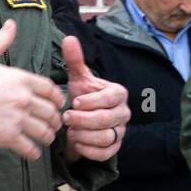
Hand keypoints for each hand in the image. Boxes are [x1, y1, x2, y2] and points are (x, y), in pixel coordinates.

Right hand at [0, 20, 61, 160]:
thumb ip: (1, 41)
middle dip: (55, 120)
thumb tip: (11, 24)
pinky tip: (32, 151)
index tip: (58, 105)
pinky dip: (34, 152)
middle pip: (52, 112)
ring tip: (45, 139)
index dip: (58, 99)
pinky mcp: (8, 137)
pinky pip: (30, 148)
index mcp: (21, 79)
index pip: (51, 90)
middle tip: (54, 125)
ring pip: (45, 131)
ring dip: (48, 137)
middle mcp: (23, 98)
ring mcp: (17, 118)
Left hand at [61, 35, 128, 161]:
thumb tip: (69, 38)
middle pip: (105, 119)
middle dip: (82, 120)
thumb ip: (75, 60)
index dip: (89, 102)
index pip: (108, 99)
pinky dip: (88, 149)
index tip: (74, 102)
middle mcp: (124, 112)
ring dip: (83, 135)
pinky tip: (77, 142)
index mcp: (118, 93)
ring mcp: (121, 131)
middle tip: (66, 118)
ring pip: (105, 137)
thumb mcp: (79, 79)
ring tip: (71, 130)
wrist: (84, 120)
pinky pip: (105, 152)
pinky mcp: (116, 147)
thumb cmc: (83, 97)